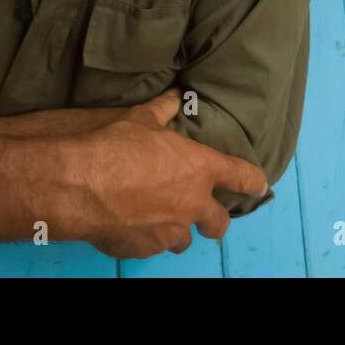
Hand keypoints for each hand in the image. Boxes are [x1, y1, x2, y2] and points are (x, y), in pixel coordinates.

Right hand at [64, 89, 267, 259]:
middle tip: (208, 219)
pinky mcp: (146, 249)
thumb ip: (163, 110)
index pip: (240, 175)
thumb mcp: (141, 119)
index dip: (253, 181)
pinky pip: (153, 247)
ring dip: (177, 230)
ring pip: (183, 240)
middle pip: (219, 223)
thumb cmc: (117, 147)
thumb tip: (175, 96)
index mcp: (199, 169)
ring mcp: (170, 231)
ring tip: (160, 220)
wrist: (84, 186)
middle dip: (216, 222)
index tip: (260, 185)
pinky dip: (147, 238)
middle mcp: (192, 204)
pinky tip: (131, 226)